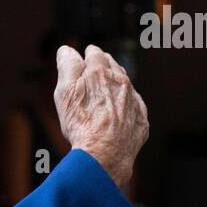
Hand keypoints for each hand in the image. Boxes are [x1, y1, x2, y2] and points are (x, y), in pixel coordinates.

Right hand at [54, 44, 148, 188]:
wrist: (105, 156)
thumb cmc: (81, 125)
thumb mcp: (65, 93)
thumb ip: (67, 66)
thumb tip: (67, 50)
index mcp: (101, 73)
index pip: (95, 53)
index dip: (87, 54)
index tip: (85, 56)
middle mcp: (122, 82)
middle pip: (112, 65)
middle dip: (102, 66)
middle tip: (94, 71)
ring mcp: (134, 101)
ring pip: (125, 83)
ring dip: (116, 83)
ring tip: (106, 89)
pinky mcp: (141, 118)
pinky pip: (134, 105)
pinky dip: (126, 104)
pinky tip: (118, 112)